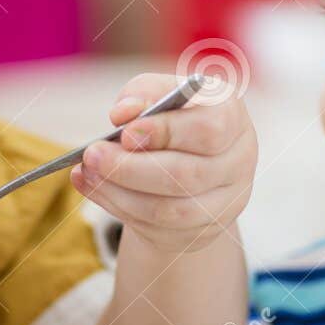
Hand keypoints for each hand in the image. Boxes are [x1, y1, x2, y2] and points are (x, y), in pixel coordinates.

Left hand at [71, 72, 255, 253]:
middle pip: (186, 176)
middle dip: (130, 168)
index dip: (165, 133)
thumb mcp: (161, 92)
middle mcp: (237, 163)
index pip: (208, 131)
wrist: (189, 158)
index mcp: (232, 119)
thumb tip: (123, 113)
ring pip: (169, 210)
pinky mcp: (201, 232)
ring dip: (119, 192)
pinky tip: (93, 186)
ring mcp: (224, 203)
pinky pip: (156, 228)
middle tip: (92, 154)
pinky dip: (117, 207)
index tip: (124, 132)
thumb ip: (144, 93)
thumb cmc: (174, 116)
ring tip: (87, 171)